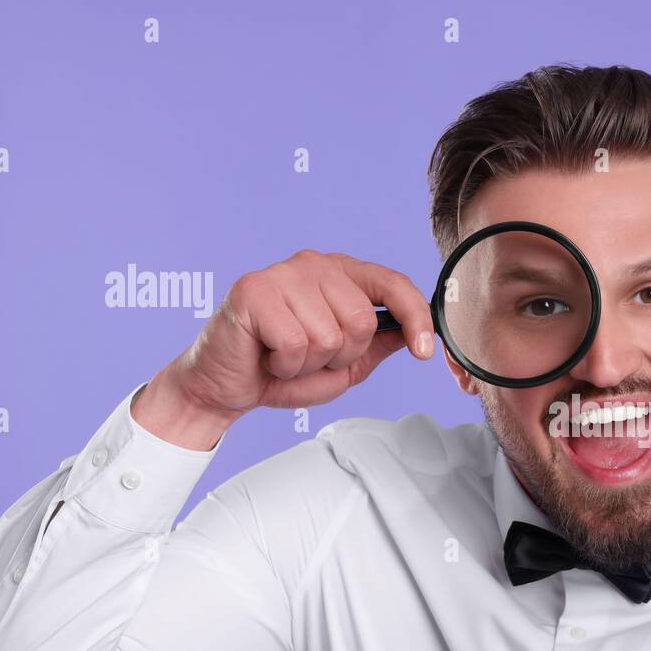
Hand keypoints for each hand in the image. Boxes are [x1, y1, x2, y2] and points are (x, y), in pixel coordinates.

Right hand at [133, 250, 434, 448]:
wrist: (226, 386)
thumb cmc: (283, 370)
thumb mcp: (344, 364)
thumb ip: (377, 346)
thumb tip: (415, 332)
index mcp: (340, 274)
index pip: (392, 283)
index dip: (415, 317)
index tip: (424, 352)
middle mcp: (313, 264)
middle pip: (361, 319)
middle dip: (341, 355)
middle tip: (310, 357)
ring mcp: (282, 274)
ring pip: (328, 335)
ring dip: (310, 362)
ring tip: (286, 356)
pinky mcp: (254, 291)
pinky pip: (295, 343)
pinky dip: (285, 365)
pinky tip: (268, 356)